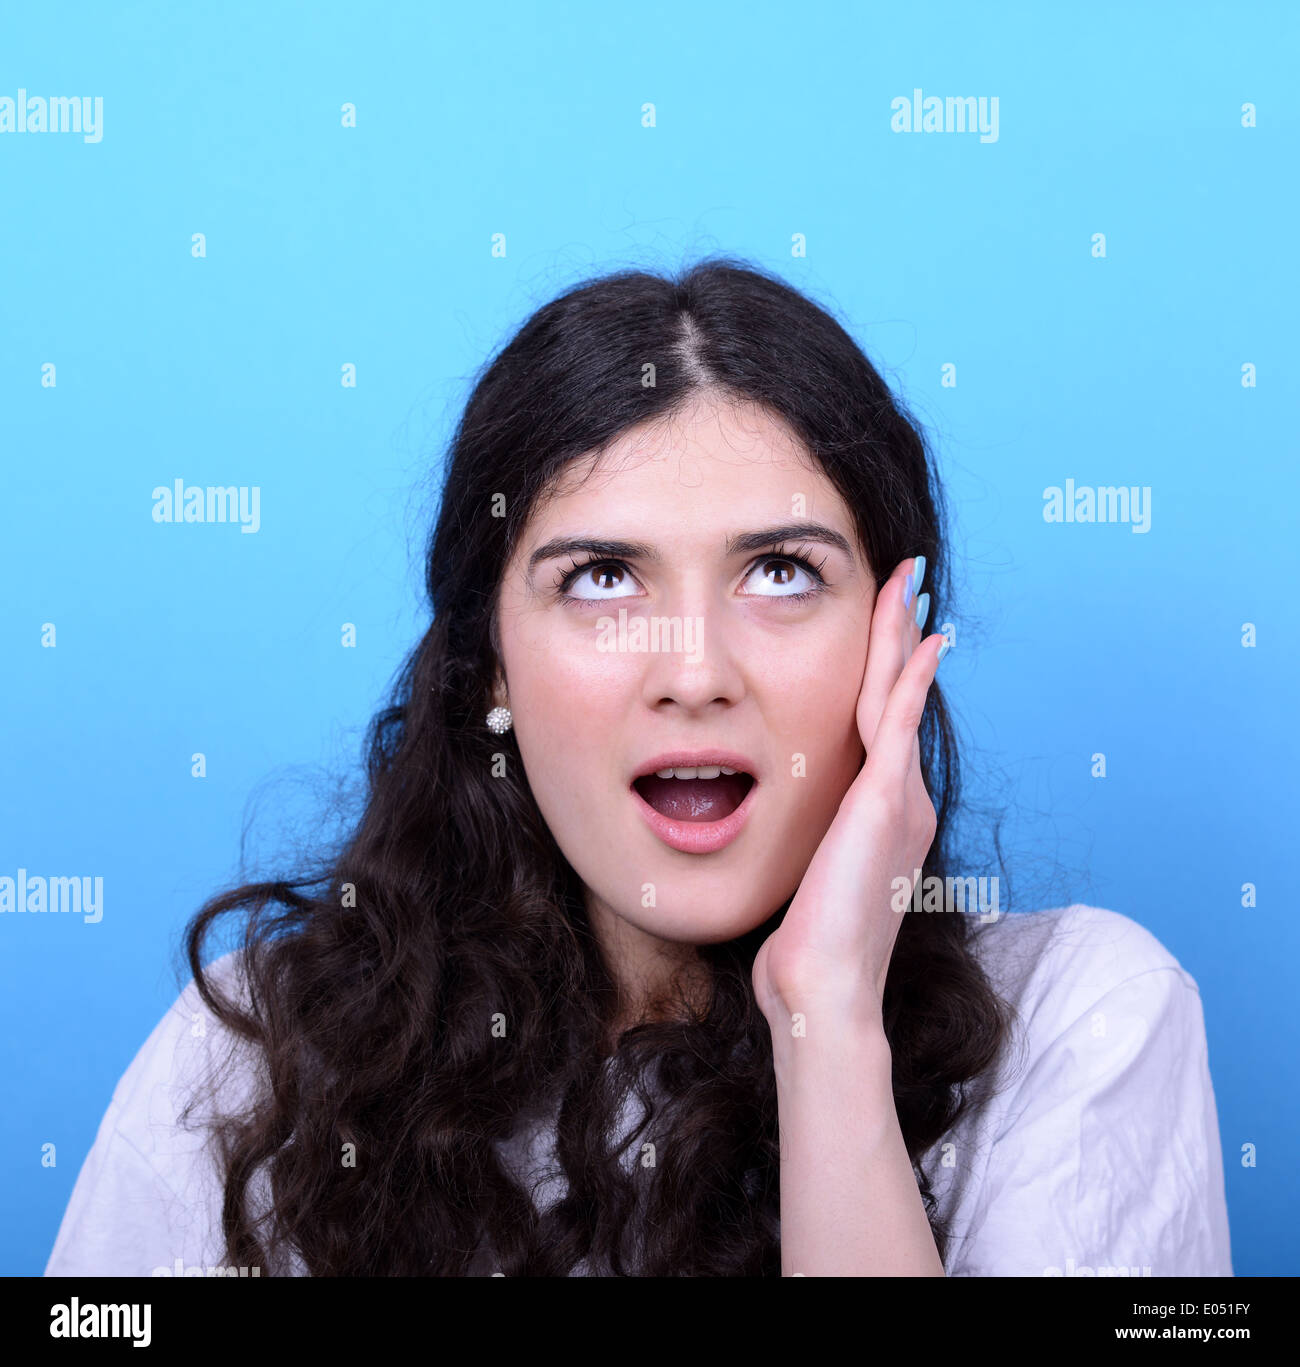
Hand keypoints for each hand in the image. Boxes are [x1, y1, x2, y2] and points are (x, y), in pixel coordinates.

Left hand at [752, 556, 945, 1036]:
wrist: (824, 986)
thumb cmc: (810, 945)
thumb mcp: (815, 878)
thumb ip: (817, 842)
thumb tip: (798, 834)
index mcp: (886, 813)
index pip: (887, 722)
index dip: (888, 670)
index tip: (889, 628)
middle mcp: (903, 798)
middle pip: (900, 695)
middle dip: (901, 634)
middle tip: (907, 581)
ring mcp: (900, 797)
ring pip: (900, 694)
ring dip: (901, 635)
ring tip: (906, 583)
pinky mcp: (884, 800)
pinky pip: (901, 721)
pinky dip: (910, 676)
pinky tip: (921, 638)